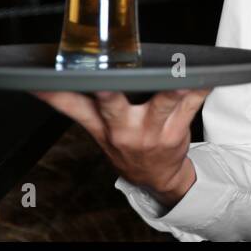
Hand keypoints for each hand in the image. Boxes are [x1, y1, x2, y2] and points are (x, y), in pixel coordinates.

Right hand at [30, 87, 211, 207]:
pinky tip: (207, 76)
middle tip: (105, 79)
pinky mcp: (177, 130)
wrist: (156, 175)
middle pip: (113, 105)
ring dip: (170, 90)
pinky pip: (192, 104)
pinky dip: (201, 89)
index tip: (43, 80)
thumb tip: (42, 83)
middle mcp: (123, 128)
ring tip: (176, 75)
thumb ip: (75, 105)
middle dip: (109, 92)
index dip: (56, 95)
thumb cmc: (125, 144)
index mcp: (101, 125)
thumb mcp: (96, 130)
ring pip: (161, 104)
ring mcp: (151, 130)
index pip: (73, 108)